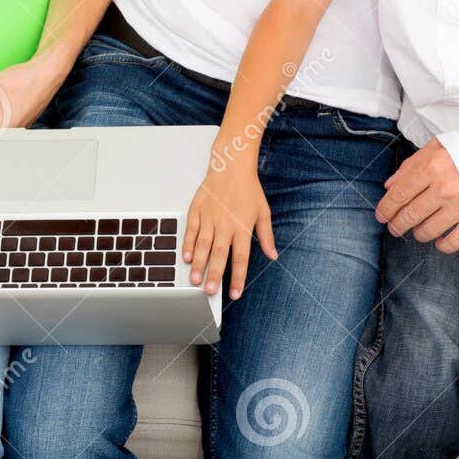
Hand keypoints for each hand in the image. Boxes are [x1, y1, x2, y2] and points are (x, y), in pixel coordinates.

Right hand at [182, 148, 277, 299]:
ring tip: (194, 279)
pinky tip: (186, 256)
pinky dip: (187, 244)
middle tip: (208, 291)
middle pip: (219, 254)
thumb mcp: (264, 212)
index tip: (235, 293)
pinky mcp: (197, 210)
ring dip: (198, 263)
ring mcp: (209, 217)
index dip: (237, 277)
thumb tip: (273, 255)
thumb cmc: (248, 189)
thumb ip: (267, 236)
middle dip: (213, 274)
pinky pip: (191, 230)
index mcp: (242, 227)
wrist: (231, 165)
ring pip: (202, 244)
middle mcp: (225, 225)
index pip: (240, 258)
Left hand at [377, 138, 458, 251]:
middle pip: (411, 214)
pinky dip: (443, 245)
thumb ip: (411, 165)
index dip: (386, 208)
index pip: (399, 194)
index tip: (381, 216)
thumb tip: (390, 185)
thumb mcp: (438, 146)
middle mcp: (444, 188)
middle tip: (394, 228)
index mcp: (431, 167)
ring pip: (429, 230)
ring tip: (418, 232)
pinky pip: (454, 241)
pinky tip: (439, 242)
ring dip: (419, 233)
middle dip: (398, 224)